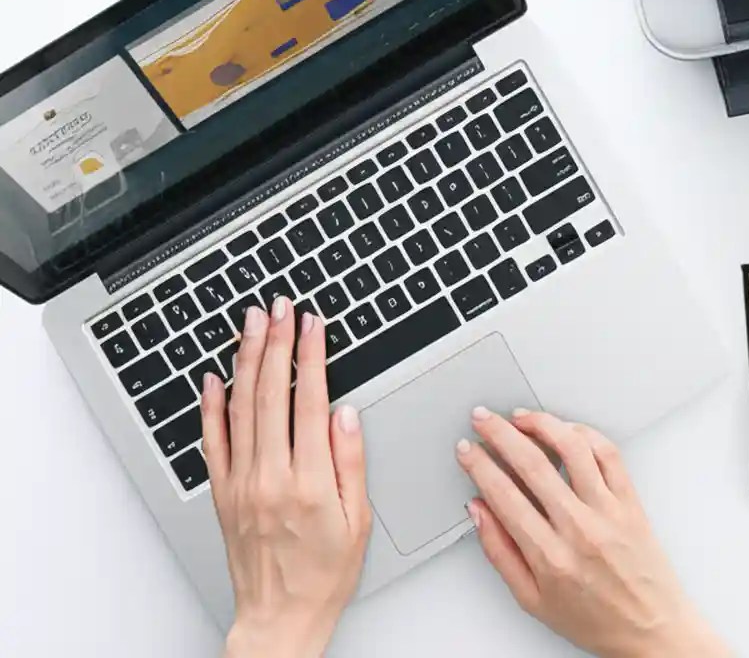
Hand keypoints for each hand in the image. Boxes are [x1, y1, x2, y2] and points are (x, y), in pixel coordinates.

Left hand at [200, 298, 371, 657]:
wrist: (280, 617)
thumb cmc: (324, 575)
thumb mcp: (359, 521)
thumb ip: (351, 462)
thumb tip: (344, 414)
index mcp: (311, 483)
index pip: (309, 402)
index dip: (311, 356)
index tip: (313, 325)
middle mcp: (270, 478)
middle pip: (270, 394)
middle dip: (276, 344)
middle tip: (281, 309)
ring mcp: (241, 484)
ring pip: (240, 408)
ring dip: (246, 360)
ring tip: (252, 325)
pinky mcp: (222, 494)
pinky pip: (213, 441)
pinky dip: (211, 406)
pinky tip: (214, 378)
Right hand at [456, 408, 728, 657]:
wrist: (651, 628)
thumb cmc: (596, 619)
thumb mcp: (532, 599)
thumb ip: (500, 552)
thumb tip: (479, 511)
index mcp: (549, 556)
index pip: (503, 494)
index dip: (479, 465)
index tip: (466, 450)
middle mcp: (579, 528)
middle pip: (532, 463)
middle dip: (499, 433)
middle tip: (483, 419)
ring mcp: (608, 511)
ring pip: (572, 448)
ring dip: (542, 423)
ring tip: (521, 417)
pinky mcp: (631, 502)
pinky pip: (609, 455)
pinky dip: (585, 434)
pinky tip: (567, 430)